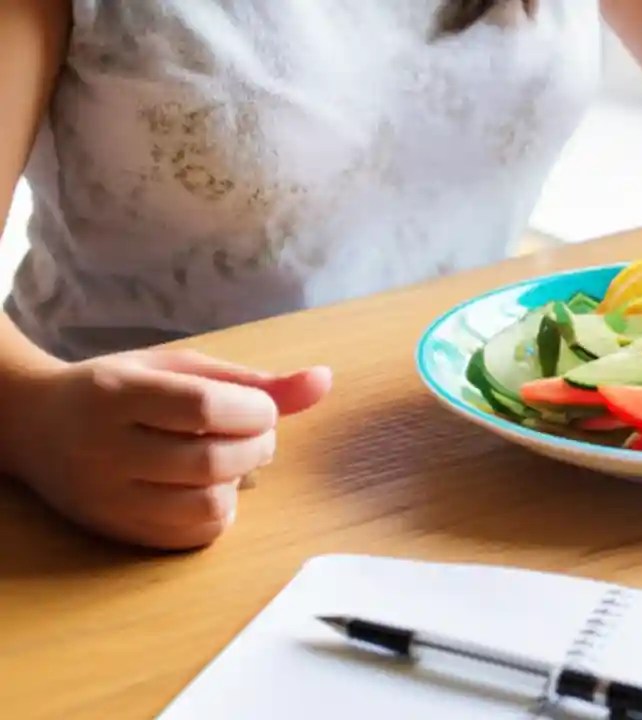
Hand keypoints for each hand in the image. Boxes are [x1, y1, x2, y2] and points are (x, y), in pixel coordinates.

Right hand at [11, 349, 330, 549]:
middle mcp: (105, 448)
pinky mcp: (116, 530)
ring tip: (234, 459)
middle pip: (211, 461)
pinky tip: (210, 487)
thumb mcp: (179, 369)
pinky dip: (219, 512)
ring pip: (204, 505)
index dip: (254, 412)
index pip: (204, 408)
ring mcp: (107, 496)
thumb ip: (252, 380)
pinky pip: (190, 536)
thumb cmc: (120, 389)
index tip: (262, 410)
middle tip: (258, 436)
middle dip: (258, 448)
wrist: (33, 425)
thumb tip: (324, 381)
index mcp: (118, 393)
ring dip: (241, 482)